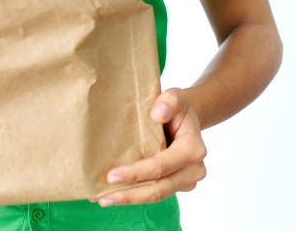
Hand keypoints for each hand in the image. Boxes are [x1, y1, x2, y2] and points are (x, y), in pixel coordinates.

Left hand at [92, 87, 206, 205]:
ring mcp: (185, 180)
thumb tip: (157, 113)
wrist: (185, 118)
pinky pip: (155, 192)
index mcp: (193, 149)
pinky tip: (112, 195)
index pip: (161, 166)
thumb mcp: (175, 97)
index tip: (112, 175)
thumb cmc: (177, 107)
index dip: (137, 173)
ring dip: (130, 199)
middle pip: (159, 189)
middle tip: (103, 196)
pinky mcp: (176, 184)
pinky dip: (134, 195)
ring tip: (103, 199)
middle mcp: (193, 170)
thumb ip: (169, 101)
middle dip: (130, 194)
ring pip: (157, 195)